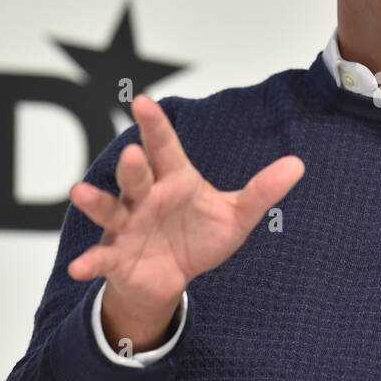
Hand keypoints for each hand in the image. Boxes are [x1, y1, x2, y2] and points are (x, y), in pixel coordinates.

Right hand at [66, 94, 303, 339]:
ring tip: (81, 193)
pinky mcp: (116, 256)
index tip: (143, 101)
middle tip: (133, 153)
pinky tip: (82, 268)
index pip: (164, 148)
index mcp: (174, 180)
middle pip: (137, 175)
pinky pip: (101, 257)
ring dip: (96, 201)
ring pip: (110, 209)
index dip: (154, 125)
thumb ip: (263, 191)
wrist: (172, 278)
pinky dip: (90, 261)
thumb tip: (298, 164)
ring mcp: (127, 226)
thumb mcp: (237, 216)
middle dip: (133, 165)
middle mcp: (145, 197)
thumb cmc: (199, 238)